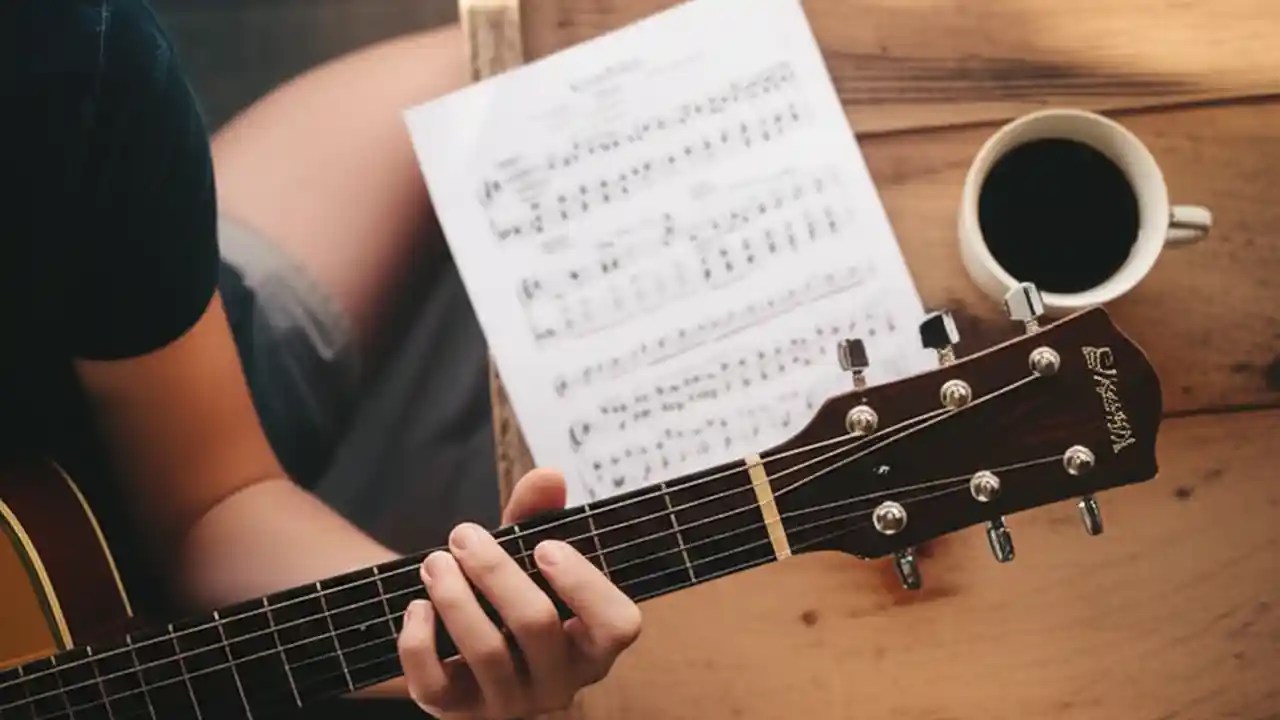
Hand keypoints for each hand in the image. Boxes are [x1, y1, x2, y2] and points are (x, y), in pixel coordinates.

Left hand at [396, 468, 641, 718]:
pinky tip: (417, 606)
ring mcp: (509, 704)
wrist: (457, 645)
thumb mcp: (524, 554)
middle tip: (463, 534)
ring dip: (454, 597)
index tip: (545, 546)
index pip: (617, 625)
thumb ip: (537, 513)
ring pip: (487, 652)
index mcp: (591, 645)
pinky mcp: (459, 714)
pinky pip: (436, 684)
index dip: (584, 585)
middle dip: (494, 571)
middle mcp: (559, 682)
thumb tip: (548, 476)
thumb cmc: (506, 595)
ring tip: (434, 561)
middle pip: (537, 625)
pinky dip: (420, 641)